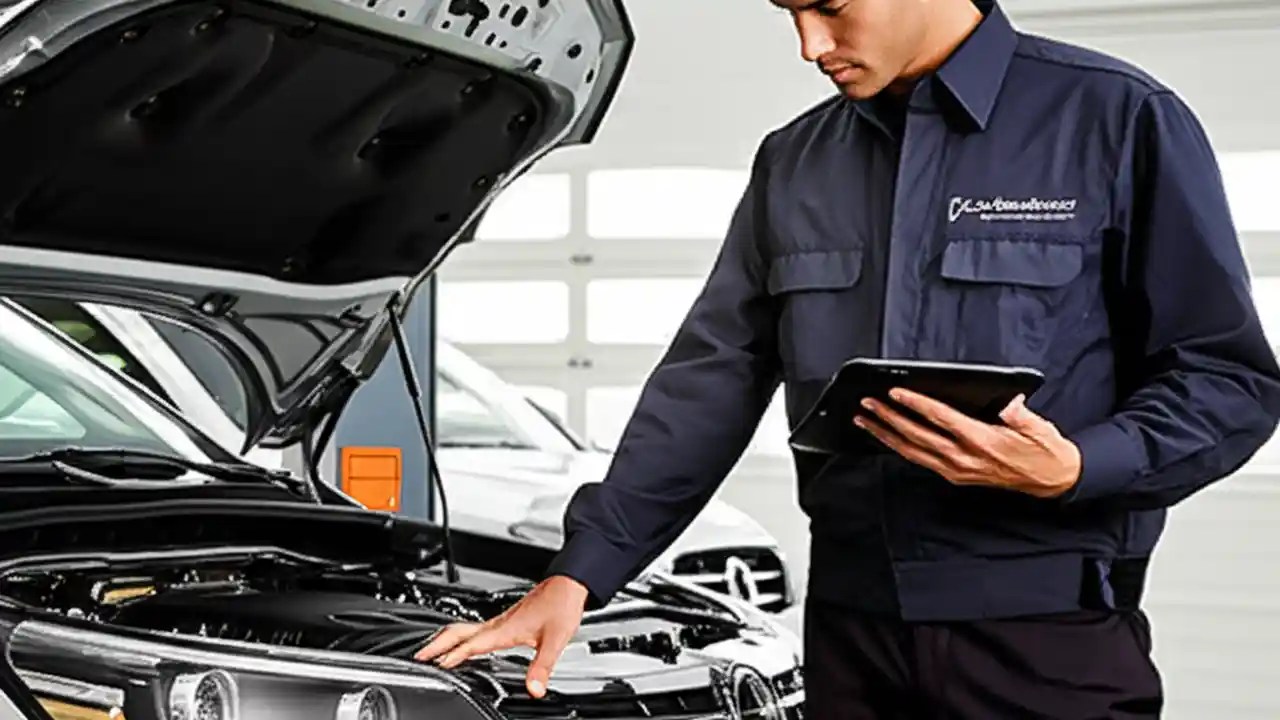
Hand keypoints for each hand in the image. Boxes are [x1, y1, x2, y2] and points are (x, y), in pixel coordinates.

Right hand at [414, 575, 588, 697]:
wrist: (569, 584)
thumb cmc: (561, 605)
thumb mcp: (555, 640)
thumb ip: (542, 667)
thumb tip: (535, 688)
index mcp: (504, 629)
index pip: (471, 644)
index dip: (453, 656)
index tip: (437, 666)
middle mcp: (498, 623)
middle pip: (458, 632)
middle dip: (436, 644)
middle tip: (418, 657)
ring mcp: (500, 620)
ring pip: (464, 628)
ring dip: (444, 639)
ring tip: (431, 651)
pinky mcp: (506, 619)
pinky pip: (474, 628)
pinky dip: (460, 636)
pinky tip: (464, 643)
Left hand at [854, 389, 1080, 497]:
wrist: (1052, 481)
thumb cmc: (1044, 451)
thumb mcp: (1039, 428)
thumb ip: (1019, 414)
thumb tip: (1007, 401)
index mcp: (983, 441)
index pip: (941, 419)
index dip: (916, 404)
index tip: (896, 392)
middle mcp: (965, 458)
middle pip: (918, 436)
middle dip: (889, 418)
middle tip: (868, 404)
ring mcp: (957, 469)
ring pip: (913, 451)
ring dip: (887, 435)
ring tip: (866, 421)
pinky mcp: (956, 475)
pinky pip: (921, 460)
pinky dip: (900, 448)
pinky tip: (887, 438)